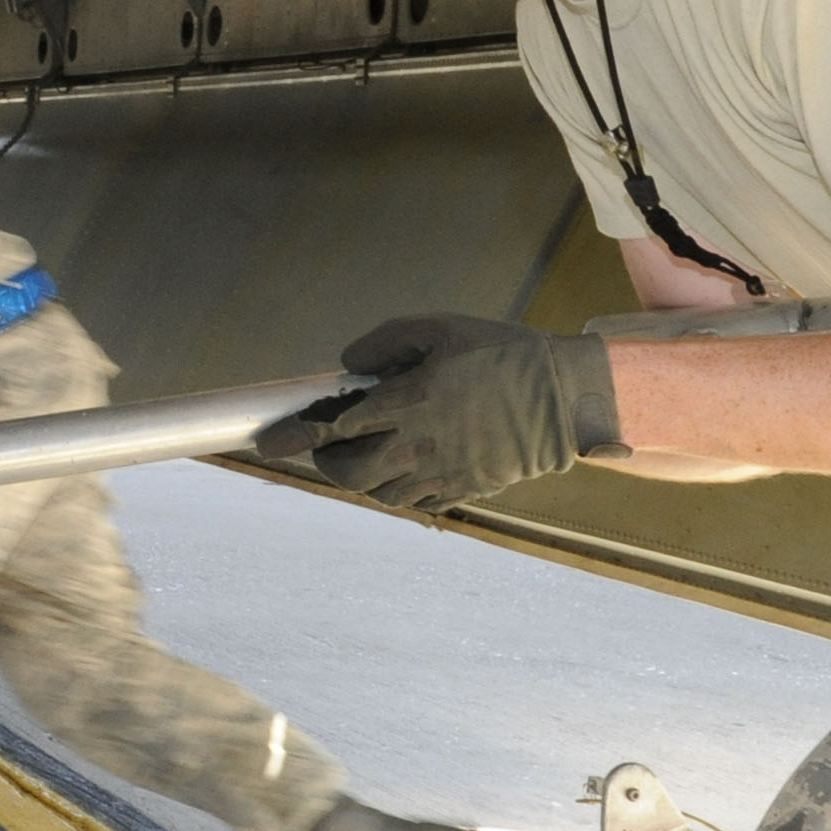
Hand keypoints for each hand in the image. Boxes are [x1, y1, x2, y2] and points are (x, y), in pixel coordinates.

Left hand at [257, 313, 620, 513]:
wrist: (563, 398)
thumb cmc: (501, 354)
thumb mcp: (440, 328)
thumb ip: (386, 343)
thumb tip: (347, 365)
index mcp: (408, 403)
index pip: (334, 428)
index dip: (295, 437)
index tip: (266, 443)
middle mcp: (418, 446)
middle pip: (350, 473)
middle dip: (325, 462)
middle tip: (322, 447)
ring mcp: (441, 473)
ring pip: (379, 493)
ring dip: (359, 478)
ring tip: (361, 455)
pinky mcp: (464, 488)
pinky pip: (414, 501)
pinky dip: (394, 490)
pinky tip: (399, 469)